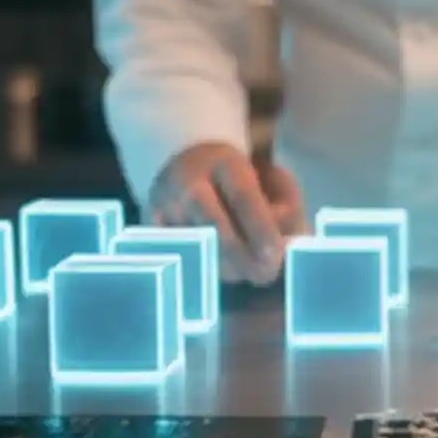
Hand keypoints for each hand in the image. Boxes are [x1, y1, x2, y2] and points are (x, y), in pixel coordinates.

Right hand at [147, 142, 305, 284]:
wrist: (186, 162)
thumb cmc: (241, 180)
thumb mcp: (271, 180)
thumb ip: (286, 208)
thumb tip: (288, 245)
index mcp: (225, 163)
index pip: (244, 198)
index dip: (260, 229)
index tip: (276, 256)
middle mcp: (187, 182)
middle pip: (214, 227)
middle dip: (243, 258)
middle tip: (266, 275)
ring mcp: (162, 205)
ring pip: (197, 248)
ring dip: (227, 268)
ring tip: (247, 271)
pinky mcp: (149, 227)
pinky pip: (179, 257)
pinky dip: (204, 270)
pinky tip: (223, 271)